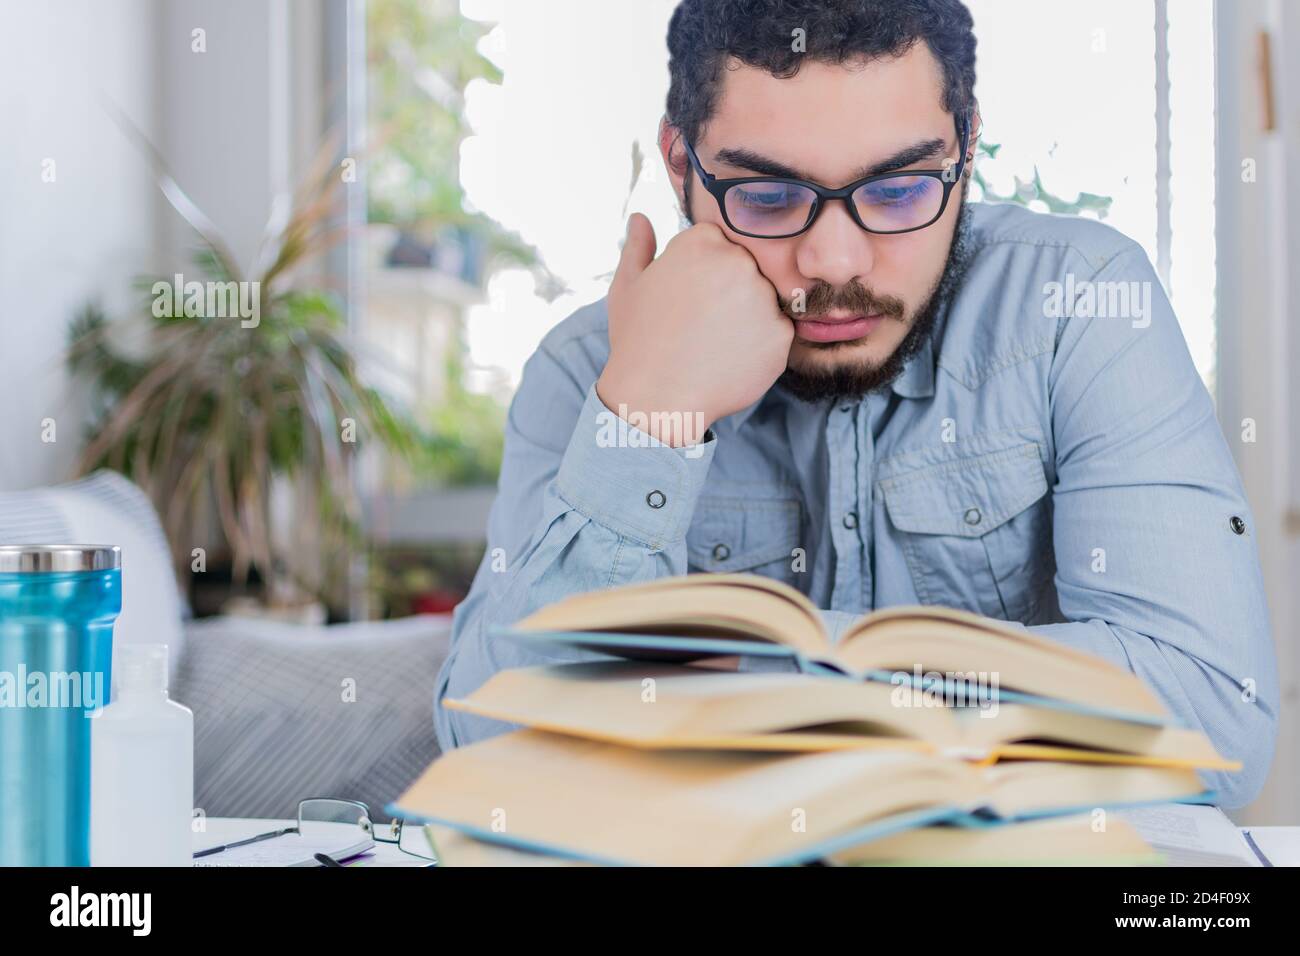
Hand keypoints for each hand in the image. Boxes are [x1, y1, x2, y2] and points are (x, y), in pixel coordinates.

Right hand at [596, 214, 792, 445]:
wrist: (656, 399)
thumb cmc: (636, 342)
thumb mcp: (627, 287)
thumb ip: (639, 246)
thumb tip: (640, 218)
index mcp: (702, 242)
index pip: (720, 243)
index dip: (706, 272)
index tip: (691, 297)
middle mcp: (738, 261)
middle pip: (747, 268)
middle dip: (731, 291)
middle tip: (703, 324)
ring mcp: (763, 296)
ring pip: (765, 300)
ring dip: (748, 318)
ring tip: (715, 343)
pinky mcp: (781, 333)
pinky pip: (777, 333)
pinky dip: (759, 347)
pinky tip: (730, 360)